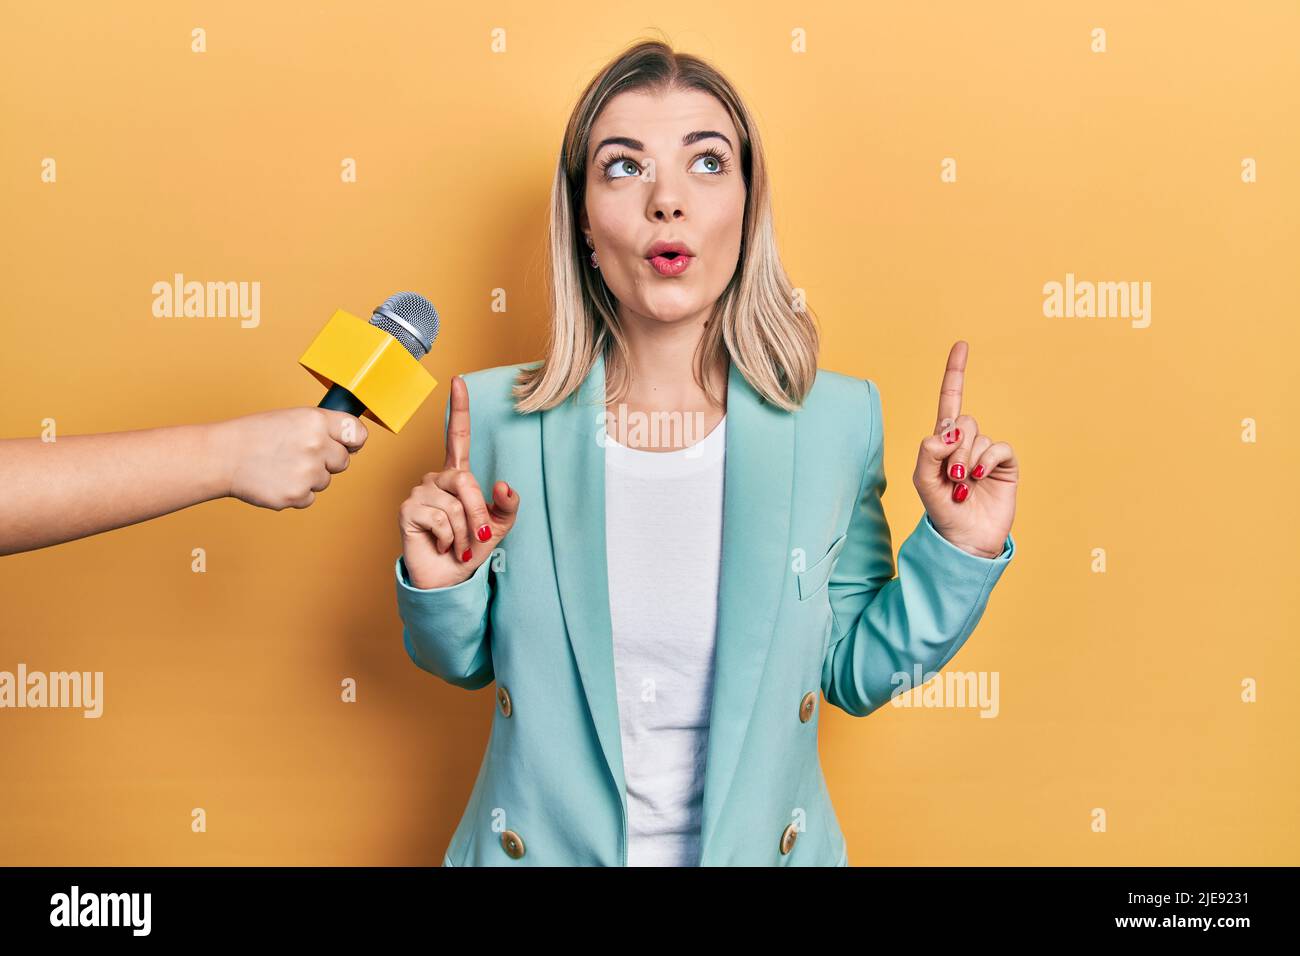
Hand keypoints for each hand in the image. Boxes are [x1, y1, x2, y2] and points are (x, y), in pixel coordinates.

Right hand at [224, 407, 367, 509]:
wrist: (223, 457)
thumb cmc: (255, 435)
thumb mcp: (291, 418)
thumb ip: (322, 428)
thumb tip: (352, 442)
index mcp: (316, 421)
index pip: (356, 433)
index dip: (354, 440)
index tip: (351, 444)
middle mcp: (316, 445)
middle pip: (343, 461)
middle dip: (327, 460)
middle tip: (299, 455)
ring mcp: (308, 473)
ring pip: (325, 481)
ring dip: (309, 477)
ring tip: (281, 466)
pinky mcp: (297, 495)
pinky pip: (309, 498)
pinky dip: (296, 493)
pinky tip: (276, 479)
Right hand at [399, 375, 519, 589]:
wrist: (448, 578)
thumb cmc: (471, 548)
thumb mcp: (500, 527)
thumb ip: (508, 505)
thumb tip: (503, 482)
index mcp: (458, 476)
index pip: (458, 436)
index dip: (459, 409)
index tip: (459, 380)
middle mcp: (437, 478)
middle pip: (466, 481)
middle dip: (479, 514)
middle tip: (481, 538)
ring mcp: (420, 492)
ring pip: (454, 504)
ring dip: (465, 532)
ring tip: (459, 546)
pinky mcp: (408, 509)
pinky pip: (439, 518)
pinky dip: (450, 539)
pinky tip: (442, 545)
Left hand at [912, 341, 1018, 557]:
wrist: (965, 539)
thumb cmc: (941, 510)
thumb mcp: (923, 481)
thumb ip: (928, 452)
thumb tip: (948, 430)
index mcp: (944, 441)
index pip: (950, 400)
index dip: (955, 373)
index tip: (962, 345)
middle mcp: (967, 442)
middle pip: (963, 420)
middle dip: (954, 447)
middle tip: (951, 475)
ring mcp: (987, 452)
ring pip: (978, 434)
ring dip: (966, 459)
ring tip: (963, 484)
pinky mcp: (1006, 464)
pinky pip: (999, 447)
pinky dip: (987, 461)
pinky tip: (979, 478)